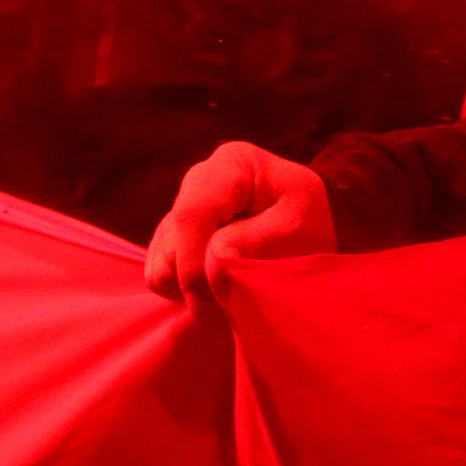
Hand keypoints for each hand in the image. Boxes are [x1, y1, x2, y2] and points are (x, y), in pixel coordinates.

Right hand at [143, 141, 335, 306]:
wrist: (305, 237)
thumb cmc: (307, 224)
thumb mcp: (299, 228)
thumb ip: (258, 242)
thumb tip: (213, 258)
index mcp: (233, 163)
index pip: (195, 211)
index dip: (192, 260)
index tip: (202, 301)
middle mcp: (200, 179)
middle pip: (173, 238)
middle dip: (196, 276)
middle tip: (233, 295)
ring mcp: (182, 207)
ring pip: (161, 260)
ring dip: (191, 287)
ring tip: (232, 288)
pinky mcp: (171, 237)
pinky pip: (158, 273)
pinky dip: (182, 291)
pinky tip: (216, 287)